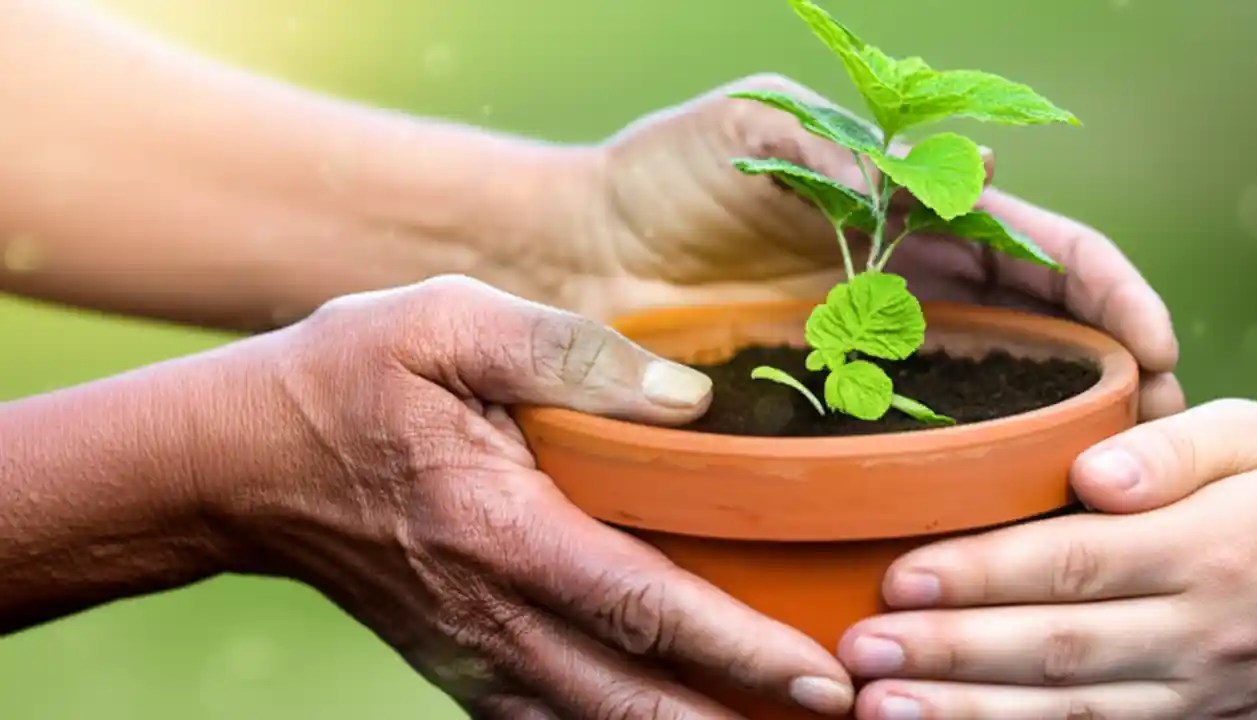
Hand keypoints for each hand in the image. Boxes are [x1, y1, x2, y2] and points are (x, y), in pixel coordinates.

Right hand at [211, 276, 852, 717]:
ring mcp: (474, 657)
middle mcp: (493, 616)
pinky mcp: (460, 668)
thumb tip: (686, 400)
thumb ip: (568, 353)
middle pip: (633, 702)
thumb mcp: (449, 324)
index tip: (823, 677)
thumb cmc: (350, 380)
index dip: (737, 649)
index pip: (642, 606)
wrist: (245, 462)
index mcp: (501, 529)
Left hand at [567, 74, 1181, 418]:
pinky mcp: (816, 403)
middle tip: (1154, 423)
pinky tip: (991, 499)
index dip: (1103, 285)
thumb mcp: (759, 126)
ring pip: (982, 390)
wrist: (584, 250)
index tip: (1149, 334)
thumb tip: (918, 189)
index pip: (1034, 245)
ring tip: (1102, 478)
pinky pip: (897, 436)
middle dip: (1106, 369)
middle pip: (1035, 326)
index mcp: (908, 213)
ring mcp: (864, 351)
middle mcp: (904, 288)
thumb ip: (841, 152)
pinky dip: (952, 464)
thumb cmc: (668, 171)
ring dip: (1047, 429)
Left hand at [838, 399, 1256, 718]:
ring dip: (970, 713)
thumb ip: (1175, 451)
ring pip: (1072, 712)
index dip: (981, 576)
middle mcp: (1201, 632)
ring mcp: (1200, 693)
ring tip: (883, 707)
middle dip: (950, 652)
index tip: (901, 579)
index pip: (1075, 565)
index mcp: (1211, 549)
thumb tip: (1094, 474)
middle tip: (860, 649)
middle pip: (1057, 647)